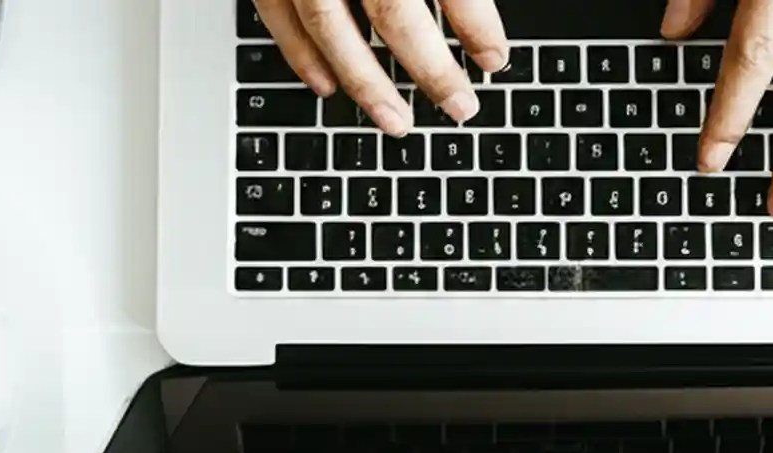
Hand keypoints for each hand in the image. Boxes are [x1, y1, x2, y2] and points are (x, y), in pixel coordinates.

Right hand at [254, 0, 509, 134]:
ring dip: (367, 82)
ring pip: (330, 24)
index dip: (476, 23)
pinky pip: (278, 15)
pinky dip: (302, 56)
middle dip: (432, 68)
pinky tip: (328, 88)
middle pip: (394, 10)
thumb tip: (473, 18)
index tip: (495, 59)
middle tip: (461, 107)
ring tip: (398, 121)